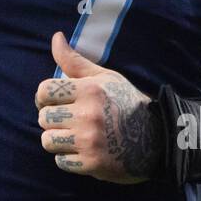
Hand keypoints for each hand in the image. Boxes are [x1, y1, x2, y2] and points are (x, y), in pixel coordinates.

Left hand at [36, 32, 157, 183]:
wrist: (156, 138)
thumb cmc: (125, 103)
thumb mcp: (104, 77)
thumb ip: (75, 61)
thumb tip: (56, 37)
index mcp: (90, 90)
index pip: (44, 91)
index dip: (45, 97)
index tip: (56, 102)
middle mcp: (88, 115)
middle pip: (43, 117)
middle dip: (52, 119)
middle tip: (69, 120)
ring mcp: (90, 141)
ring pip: (48, 141)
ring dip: (57, 140)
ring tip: (74, 136)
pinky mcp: (92, 164)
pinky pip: (61, 161)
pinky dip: (68, 158)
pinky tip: (84, 150)